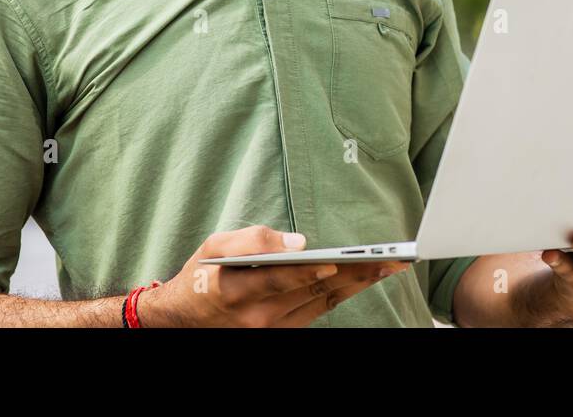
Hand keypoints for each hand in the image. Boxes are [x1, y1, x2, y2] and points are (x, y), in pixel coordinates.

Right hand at [137, 225, 409, 326]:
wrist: (185, 318)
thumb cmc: (203, 275)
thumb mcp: (214, 246)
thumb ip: (252, 240)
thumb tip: (297, 242)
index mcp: (238, 290)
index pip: (279, 281)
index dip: (307, 272)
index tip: (335, 263)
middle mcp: (259, 317)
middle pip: (313, 293)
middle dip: (353, 275)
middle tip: (387, 260)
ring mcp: (273, 329)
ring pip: (323, 304)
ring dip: (357, 285)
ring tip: (386, 267)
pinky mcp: (282, 333)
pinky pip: (318, 312)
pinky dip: (342, 295)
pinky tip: (362, 280)